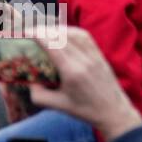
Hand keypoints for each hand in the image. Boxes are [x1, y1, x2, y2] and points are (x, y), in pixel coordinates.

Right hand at [28, 26, 141, 141]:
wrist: (114, 112)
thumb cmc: (86, 110)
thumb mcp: (58, 106)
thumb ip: (39, 95)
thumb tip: (29, 82)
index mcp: (71, 72)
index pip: (53, 45)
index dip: (38, 35)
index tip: (26, 32)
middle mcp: (83, 60)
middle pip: (61, 36)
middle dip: (44, 30)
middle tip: (32, 32)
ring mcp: (93, 56)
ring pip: (73, 33)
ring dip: (57, 29)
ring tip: (46, 32)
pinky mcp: (99, 54)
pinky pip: (84, 36)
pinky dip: (71, 31)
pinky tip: (64, 34)